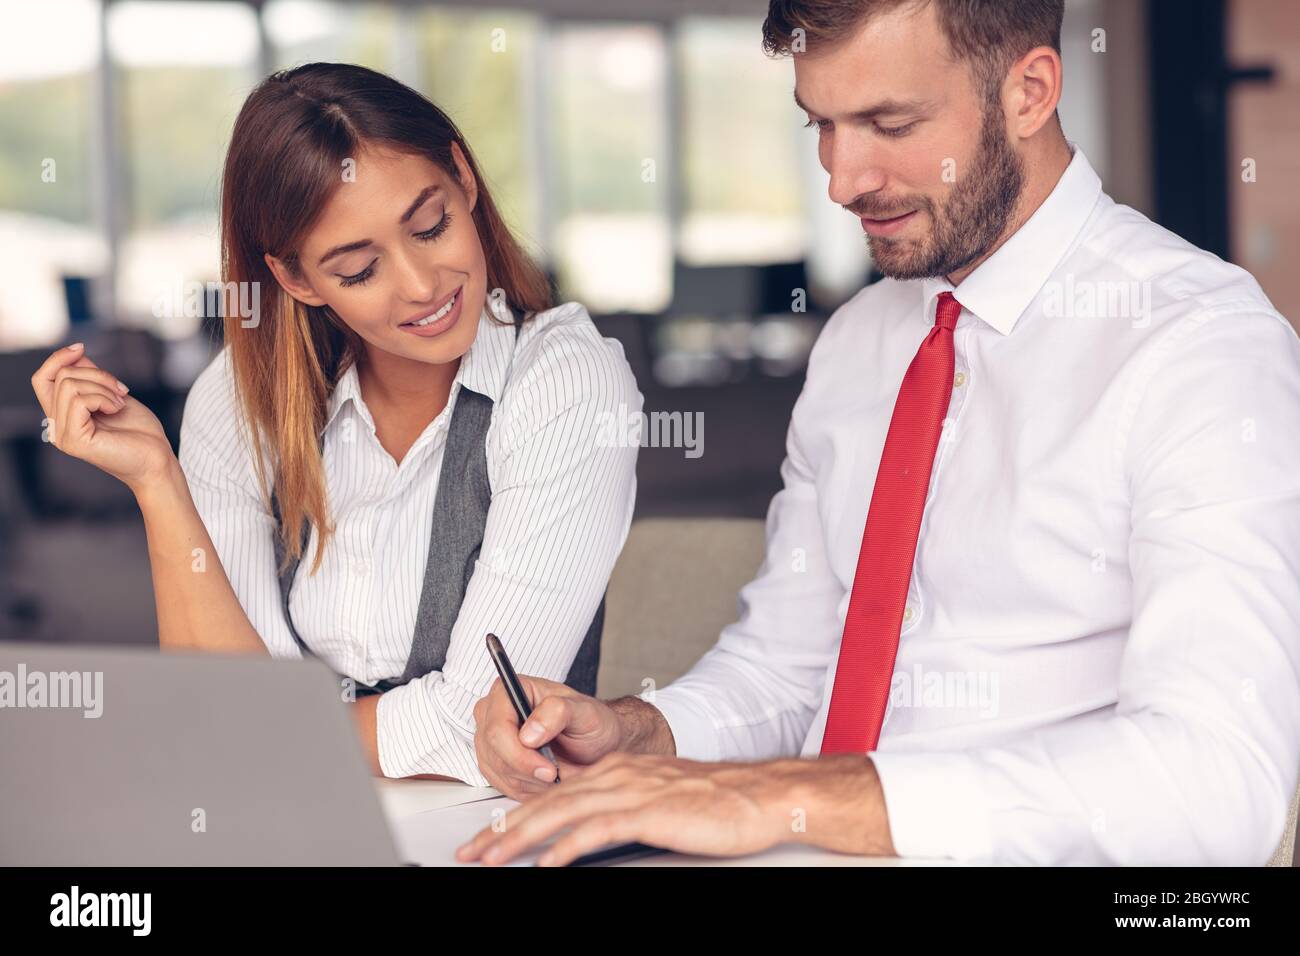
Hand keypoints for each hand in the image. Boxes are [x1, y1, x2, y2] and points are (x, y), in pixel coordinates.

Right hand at [31, 343, 174, 491]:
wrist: (157, 459)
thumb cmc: (140, 431)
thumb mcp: (112, 394)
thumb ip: (90, 378)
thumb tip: (75, 353)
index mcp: (63, 415)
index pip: (42, 379)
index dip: (58, 359)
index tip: (81, 348)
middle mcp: (57, 426)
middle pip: (62, 377)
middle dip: (97, 374)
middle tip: (121, 390)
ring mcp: (63, 435)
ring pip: (70, 385)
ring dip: (104, 387)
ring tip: (120, 403)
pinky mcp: (74, 440)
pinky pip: (79, 400)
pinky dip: (104, 398)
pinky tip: (117, 409)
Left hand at [456, 752, 896, 865]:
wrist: (760, 796)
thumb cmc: (717, 804)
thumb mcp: (659, 801)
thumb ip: (623, 810)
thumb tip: (588, 836)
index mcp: (617, 771)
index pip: (554, 795)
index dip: (514, 817)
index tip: (486, 839)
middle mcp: (617, 775)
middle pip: (547, 803)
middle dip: (502, 830)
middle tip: (471, 853)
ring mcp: (632, 792)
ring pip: (561, 814)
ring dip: (521, 839)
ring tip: (492, 859)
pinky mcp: (649, 812)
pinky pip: (597, 831)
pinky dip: (566, 848)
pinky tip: (547, 865)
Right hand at [472, 675, 625, 799]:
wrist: (595, 743)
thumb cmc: (589, 722)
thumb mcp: (584, 711)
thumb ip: (557, 712)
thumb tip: (529, 732)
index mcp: (509, 691)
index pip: (497, 727)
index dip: (518, 752)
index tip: (548, 769)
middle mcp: (493, 714)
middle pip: (494, 752)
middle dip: (528, 770)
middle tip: (557, 775)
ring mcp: (490, 741)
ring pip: (498, 772)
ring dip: (532, 781)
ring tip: (558, 773)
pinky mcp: (494, 764)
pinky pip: (503, 785)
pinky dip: (529, 789)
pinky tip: (547, 779)